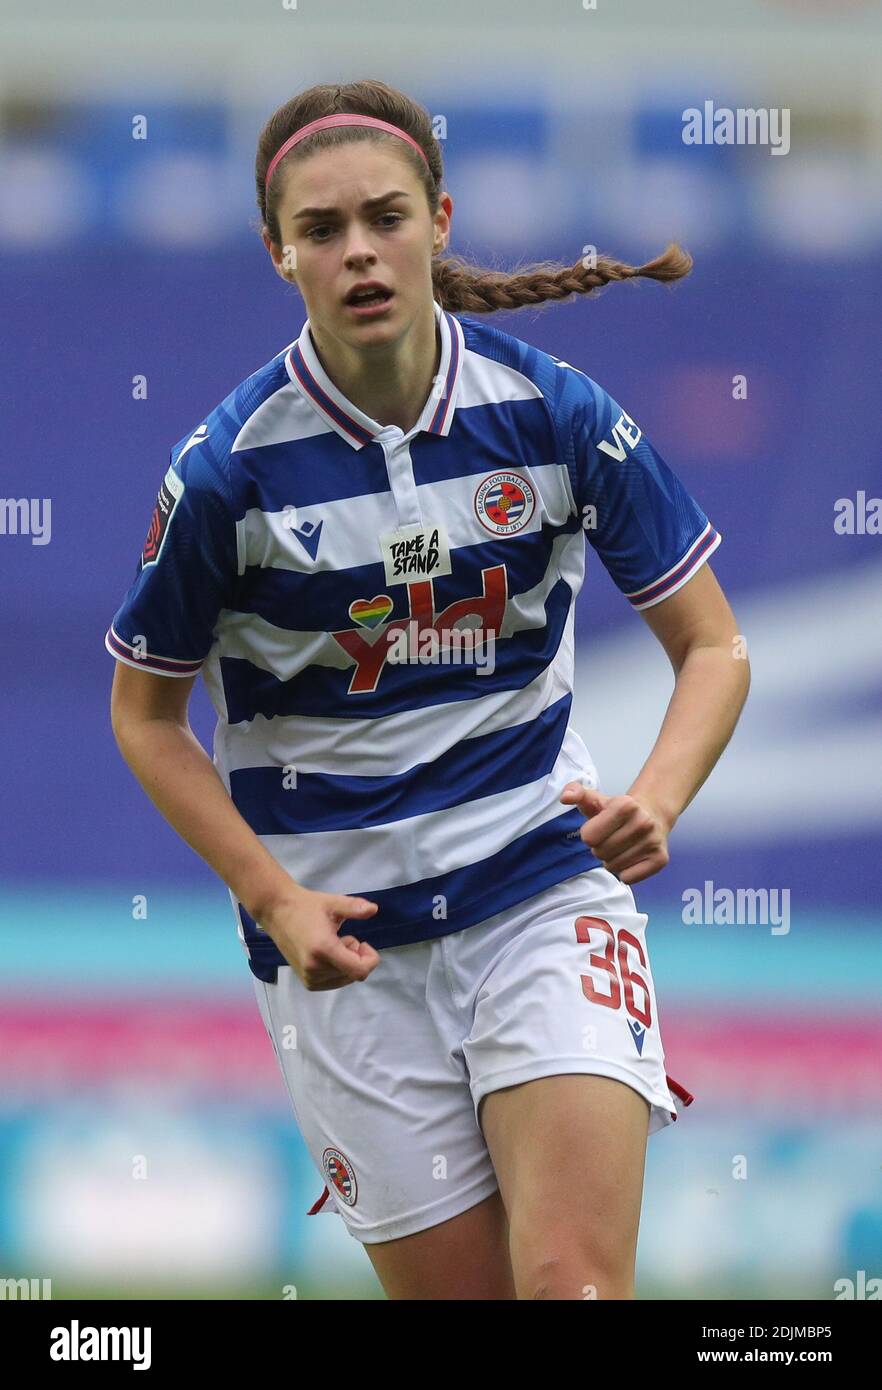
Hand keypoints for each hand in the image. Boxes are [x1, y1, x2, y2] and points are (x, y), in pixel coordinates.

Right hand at [258, 888, 380, 990]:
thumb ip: (354, 907)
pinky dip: (338, 970)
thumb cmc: (306, 906)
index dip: (370, 959)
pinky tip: (327, 954)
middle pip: (354, 975)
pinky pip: (334, 982)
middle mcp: (316, 969)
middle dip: (357, 957)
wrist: (277, 912)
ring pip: (345, 979)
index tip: (363, 942)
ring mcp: (309, 978)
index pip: (360, 971)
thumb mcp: (333, 903)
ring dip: (347, 963)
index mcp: (323, 949)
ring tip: (333, 944)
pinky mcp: (306, 982)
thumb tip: (373, 909)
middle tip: (343, 938)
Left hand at [559, 782, 671, 884]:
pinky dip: (625, 872)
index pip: (589, 837)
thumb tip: (565, 796)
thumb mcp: (595, 799)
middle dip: (599, 848)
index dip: (589, 835)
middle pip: (600, 853)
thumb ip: (576, 792)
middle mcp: (643, 823)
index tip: (599, 828)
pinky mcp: (660, 859)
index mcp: (625, 805)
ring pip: (613, 867)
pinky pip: (628, 878)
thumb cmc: (618, 811)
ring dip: (612, 861)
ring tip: (620, 847)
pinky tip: (630, 858)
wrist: (652, 814)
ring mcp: (653, 842)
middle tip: (610, 839)